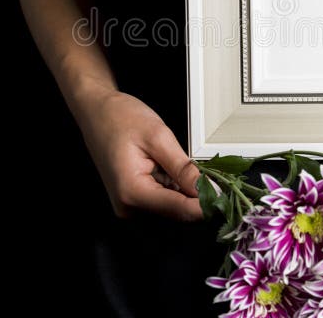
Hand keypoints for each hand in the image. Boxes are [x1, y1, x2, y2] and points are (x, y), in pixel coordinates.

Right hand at [73, 87, 202, 221]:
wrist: (96, 111)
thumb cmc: (120, 118)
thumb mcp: (158, 137)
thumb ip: (183, 168)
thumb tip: (208, 189)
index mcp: (132, 192)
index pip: (180, 210)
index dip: (207, 203)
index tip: (226, 192)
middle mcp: (128, 206)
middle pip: (177, 212)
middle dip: (197, 195)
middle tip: (211, 173)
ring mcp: (129, 205)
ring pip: (172, 206)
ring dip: (185, 190)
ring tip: (180, 162)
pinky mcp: (132, 199)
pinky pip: (162, 199)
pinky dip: (173, 186)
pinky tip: (169, 167)